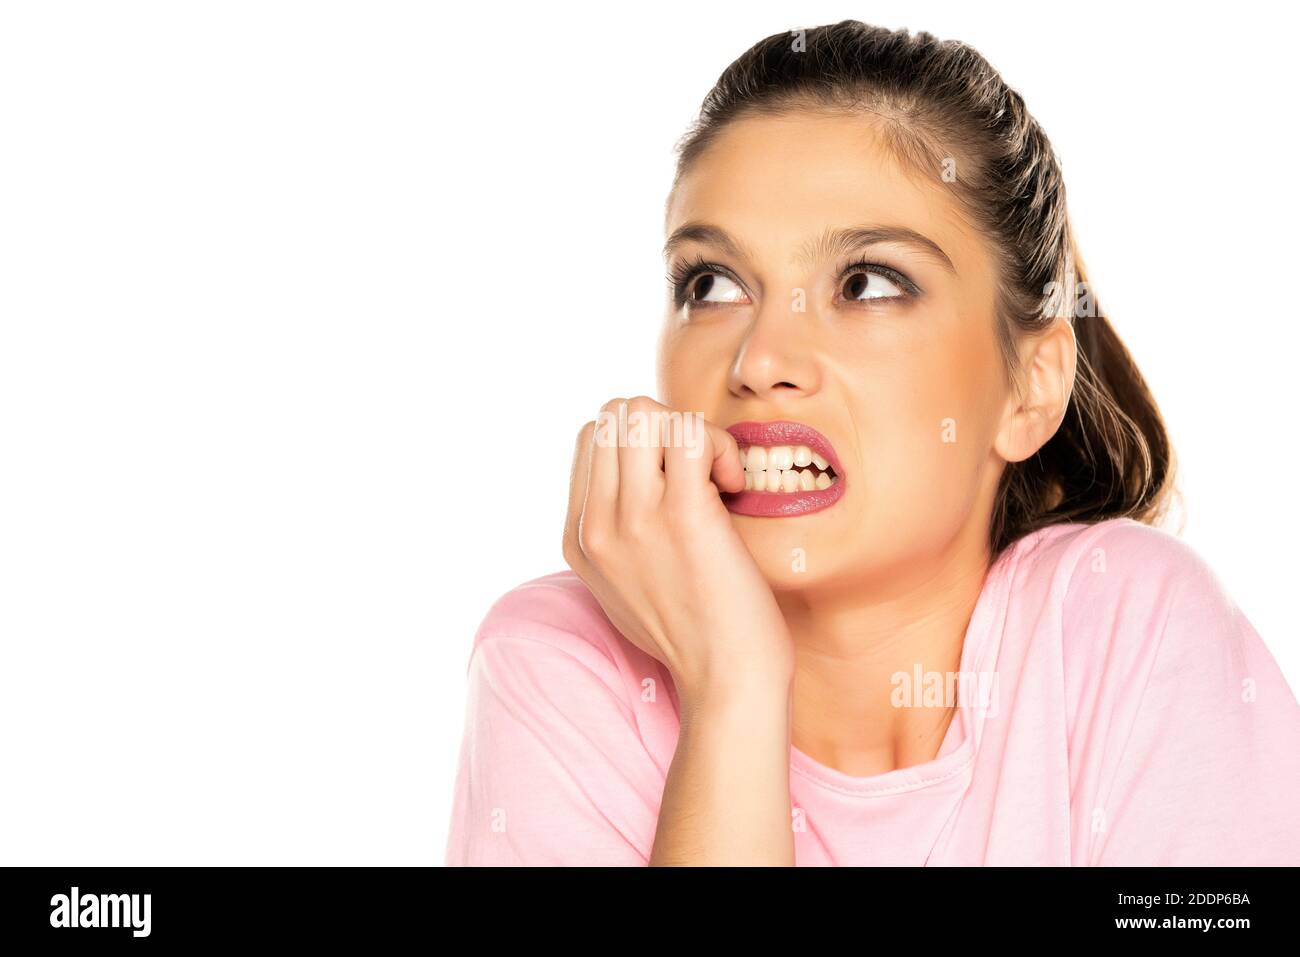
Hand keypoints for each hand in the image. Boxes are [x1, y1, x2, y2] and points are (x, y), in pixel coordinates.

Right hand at [562, 396, 794, 703]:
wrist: (727, 683)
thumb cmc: (693, 635)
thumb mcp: (623, 587)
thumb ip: (613, 535)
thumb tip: (628, 480)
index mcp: (578, 539)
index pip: (590, 438)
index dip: (641, 442)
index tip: (675, 482)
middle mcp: (596, 526)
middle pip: (613, 414)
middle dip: (664, 425)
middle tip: (698, 471)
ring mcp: (634, 520)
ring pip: (644, 411)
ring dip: (692, 430)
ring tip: (716, 475)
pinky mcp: (682, 517)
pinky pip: (690, 432)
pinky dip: (718, 444)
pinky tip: (732, 482)